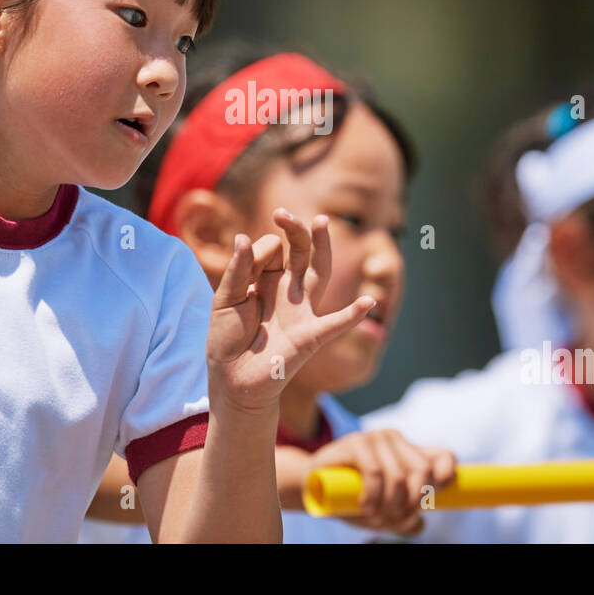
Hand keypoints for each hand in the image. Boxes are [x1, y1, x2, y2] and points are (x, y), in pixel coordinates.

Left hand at [207, 209, 374, 412]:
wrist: (232, 381)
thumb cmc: (228, 339)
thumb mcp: (225, 300)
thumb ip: (237, 270)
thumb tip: (244, 236)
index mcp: (268, 280)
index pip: (272, 249)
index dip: (256, 250)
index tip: (242, 263)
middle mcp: (289, 291)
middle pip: (301, 252)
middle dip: (295, 230)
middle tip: (282, 213)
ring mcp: (302, 312)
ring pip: (318, 274)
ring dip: (322, 248)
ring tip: (321, 221)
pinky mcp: (309, 337)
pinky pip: (336, 325)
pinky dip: (353, 315)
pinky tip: (369, 302)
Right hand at [305, 430, 456, 535]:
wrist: (314, 487)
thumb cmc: (352, 499)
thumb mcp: (383, 514)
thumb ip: (403, 521)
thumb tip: (419, 523)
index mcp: (410, 453)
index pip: (445, 458)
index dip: (446, 479)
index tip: (429, 502)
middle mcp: (397, 440)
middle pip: (423, 471)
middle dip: (411, 503)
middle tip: (394, 519)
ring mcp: (376, 438)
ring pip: (399, 475)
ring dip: (389, 505)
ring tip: (375, 517)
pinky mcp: (356, 442)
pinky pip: (375, 472)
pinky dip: (373, 495)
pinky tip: (366, 506)